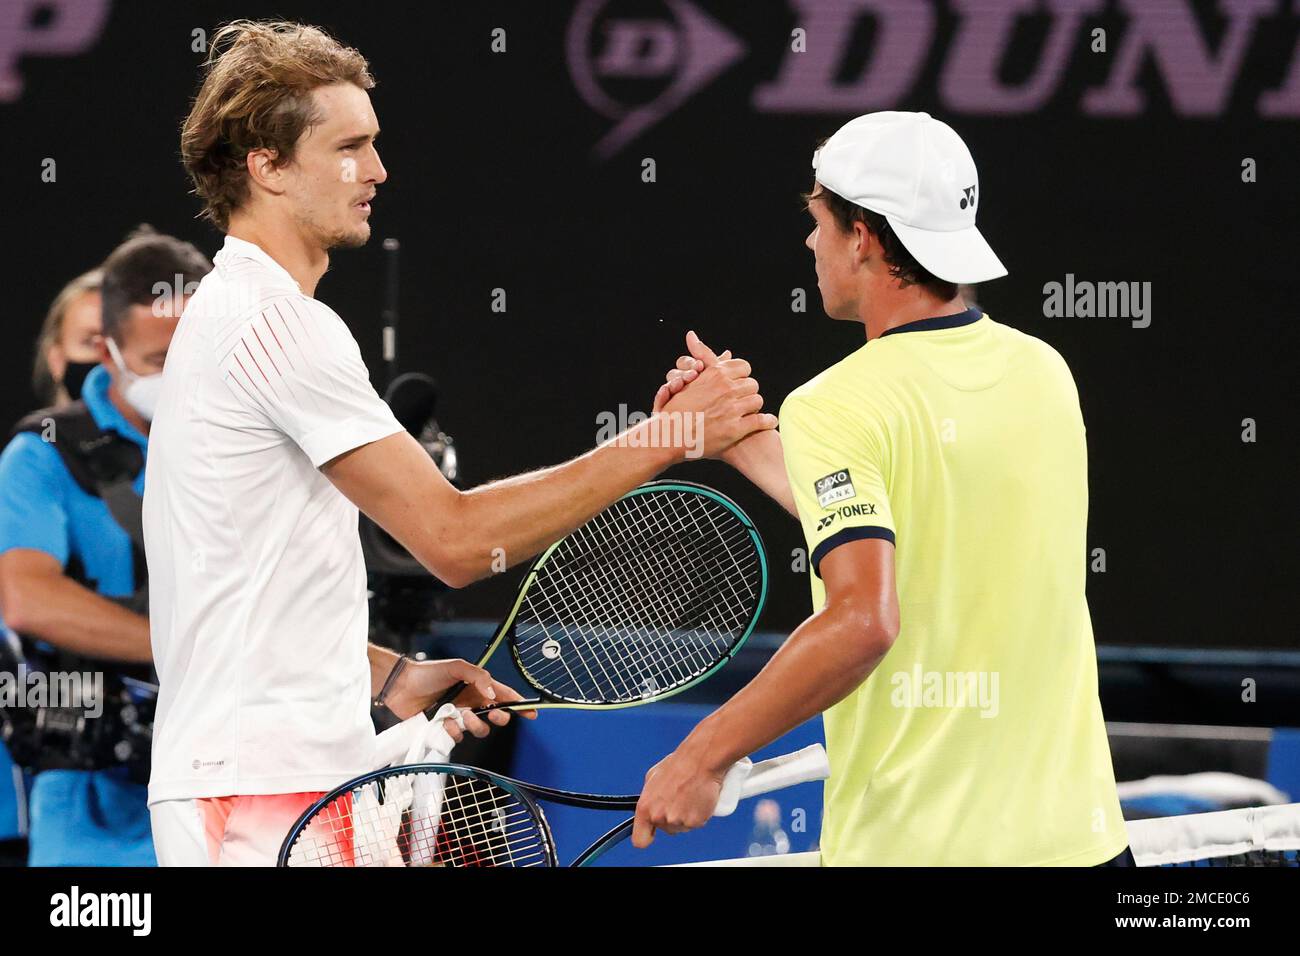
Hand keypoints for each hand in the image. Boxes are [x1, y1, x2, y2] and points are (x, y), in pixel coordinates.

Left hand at [385, 658, 535, 742]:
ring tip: (461, 715)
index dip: (519, 705)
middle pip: (497, 717)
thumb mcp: (457, 666)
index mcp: (478, 687)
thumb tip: (491, 696)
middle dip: (499, 718)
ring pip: (479, 730)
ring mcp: (459, 717)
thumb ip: (479, 677)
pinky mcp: (444, 729)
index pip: (504, 696)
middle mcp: (471, 703)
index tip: (532, 713)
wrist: (401, 685)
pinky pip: (458, 737)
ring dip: (474, 725)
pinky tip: (444, 722)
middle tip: (493, 715)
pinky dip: (453, 732)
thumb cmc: (428, 672)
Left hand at [631, 748, 726, 848]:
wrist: (701, 760)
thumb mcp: (653, 777)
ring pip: (682, 827)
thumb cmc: (679, 764)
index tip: (652, 833)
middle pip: (666, 830)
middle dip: (673, 817)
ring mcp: (676, 821)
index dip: (647, 836)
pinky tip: (699, 799)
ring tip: (690, 796)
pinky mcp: (694, 821)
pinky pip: (697, 823)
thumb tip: (649, 804)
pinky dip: (700, 814)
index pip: (640, 839)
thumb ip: (649, 797)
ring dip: (687, 816)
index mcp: (644, 807)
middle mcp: (658, 817)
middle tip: (680, 799)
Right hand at [655, 332, 775, 459]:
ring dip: (754, 407)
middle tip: (742, 401)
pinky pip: (761, 421)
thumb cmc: (675, 410)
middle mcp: (725, 389)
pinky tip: (768, 423)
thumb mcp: (687, 379)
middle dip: (748, 392)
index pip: (743, 367)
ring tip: (749, 413)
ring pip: (757, 401)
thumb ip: (703, 361)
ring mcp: (731, 409)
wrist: (669, 437)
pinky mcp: (736, 429)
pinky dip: (767, 422)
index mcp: (715, 375)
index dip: (742, 376)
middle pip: (753, 384)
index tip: (738, 384)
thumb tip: (713, 345)